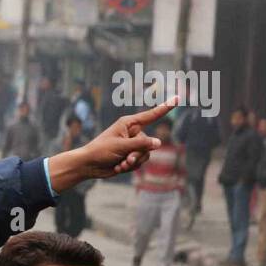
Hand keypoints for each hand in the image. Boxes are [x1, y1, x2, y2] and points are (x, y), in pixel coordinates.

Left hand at [48, 97, 178, 192]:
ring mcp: (132, 146)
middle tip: (126, 159)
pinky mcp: (130, 156)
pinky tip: (117, 167)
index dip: (165, 107)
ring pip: (145, 155)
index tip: (177, 98)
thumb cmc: (100, 151)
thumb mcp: (120, 146)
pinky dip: (129, 167)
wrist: (88, 165)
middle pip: (149, 144)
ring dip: (133, 162)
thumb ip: (140, 144)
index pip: (151, 115)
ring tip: (120, 164)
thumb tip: (158, 143)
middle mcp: (132, 133)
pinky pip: (139, 163)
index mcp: (128, 124)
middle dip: (138, 154)